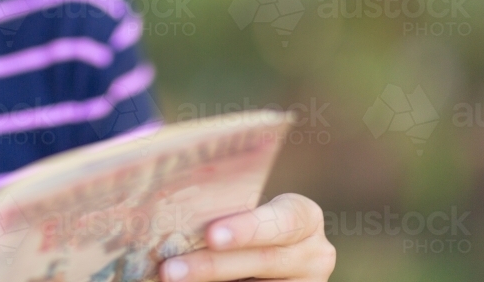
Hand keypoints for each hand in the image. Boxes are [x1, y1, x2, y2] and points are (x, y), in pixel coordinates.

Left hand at [160, 194, 334, 281]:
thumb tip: (168, 214)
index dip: (247, 228)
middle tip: (170, 269)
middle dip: (213, 266)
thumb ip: (224, 210)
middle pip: (263, 261)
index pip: (283, 219)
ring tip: (171, 280)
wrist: (267, 249)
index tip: (210, 234)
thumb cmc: (246, 219)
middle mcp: (315, 254)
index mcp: (305, 218)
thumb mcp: (248, 210)